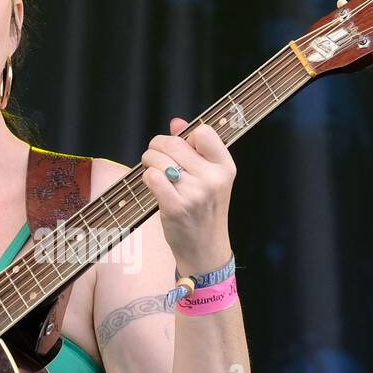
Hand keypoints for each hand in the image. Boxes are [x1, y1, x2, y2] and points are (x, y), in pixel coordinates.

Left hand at [140, 117, 236, 275]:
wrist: (205, 249)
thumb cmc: (204, 210)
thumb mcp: (209, 178)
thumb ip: (195, 148)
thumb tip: (176, 123)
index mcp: (225, 167)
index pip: (203, 131)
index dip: (186, 137)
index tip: (183, 151)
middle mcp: (213, 178)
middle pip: (173, 143)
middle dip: (158, 147)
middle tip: (158, 160)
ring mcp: (195, 193)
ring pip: (158, 158)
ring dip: (149, 163)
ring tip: (156, 174)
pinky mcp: (176, 207)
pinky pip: (152, 177)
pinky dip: (147, 178)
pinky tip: (153, 186)